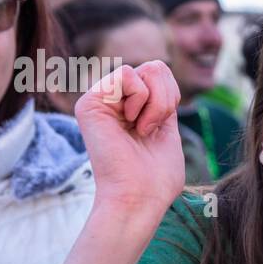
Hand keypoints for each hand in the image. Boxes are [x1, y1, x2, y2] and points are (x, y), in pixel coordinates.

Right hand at [74, 60, 184, 225]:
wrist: (139, 196)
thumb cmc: (156, 176)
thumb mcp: (167, 129)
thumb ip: (161, 100)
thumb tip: (156, 68)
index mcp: (131, 107)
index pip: (160, 73)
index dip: (172, 97)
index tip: (161, 127)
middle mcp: (114, 101)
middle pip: (156, 67)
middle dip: (166, 99)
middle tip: (150, 129)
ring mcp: (101, 99)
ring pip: (146, 69)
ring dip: (157, 104)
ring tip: (141, 130)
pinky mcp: (90, 102)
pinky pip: (127, 74)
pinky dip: (141, 100)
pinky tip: (131, 125)